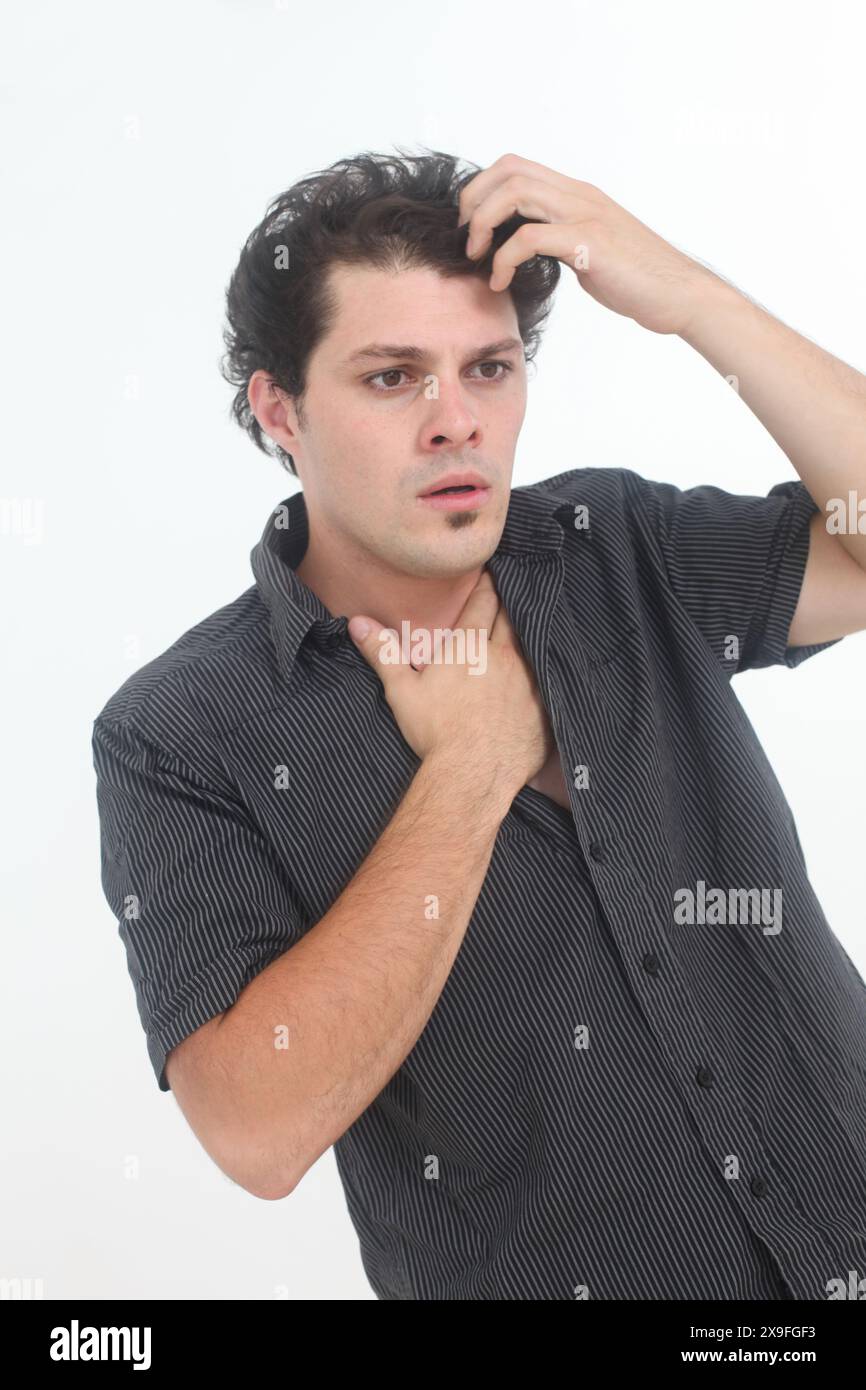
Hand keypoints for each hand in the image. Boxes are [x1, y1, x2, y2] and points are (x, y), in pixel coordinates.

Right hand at [348, 569, 553, 795]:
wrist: (472, 773)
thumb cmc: (435, 731)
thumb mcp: (402, 690)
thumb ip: (383, 653)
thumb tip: (358, 623)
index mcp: (469, 646)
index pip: (484, 602)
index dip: (486, 587)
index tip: (488, 577)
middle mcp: (503, 655)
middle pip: (511, 617)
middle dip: (509, 605)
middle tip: (508, 596)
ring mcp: (528, 680)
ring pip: (532, 643)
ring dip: (527, 634)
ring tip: (525, 629)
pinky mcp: (542, 705)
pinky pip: (547, 677)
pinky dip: (543, 669)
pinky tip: (541, 673)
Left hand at [458, 152, 719, 335]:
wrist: (680, 294)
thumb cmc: (638, 279)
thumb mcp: (589, 250)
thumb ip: (560, 240)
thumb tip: (528, 248)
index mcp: (578, 194)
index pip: (517, 166)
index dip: (483, 189)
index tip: (472, 226)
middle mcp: (579, 196)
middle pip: (509, 170)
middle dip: (474, 201)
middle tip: (467, 239)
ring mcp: (585, 215)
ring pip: (515, 194)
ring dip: (483, 224)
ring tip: (478, 257)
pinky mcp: (588, 243)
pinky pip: (529, 238)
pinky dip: (504, 259)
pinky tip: (501, 282)